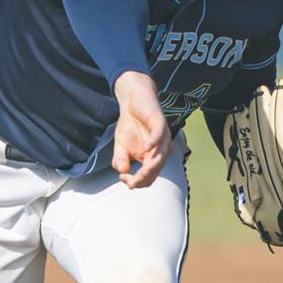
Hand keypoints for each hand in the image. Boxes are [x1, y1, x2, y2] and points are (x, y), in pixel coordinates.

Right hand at [111, 71, 171, 188]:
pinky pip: (159, 136)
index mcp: (151, 159)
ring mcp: (162, 138)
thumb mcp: (120, 146)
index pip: (149, 177)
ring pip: (160, 157)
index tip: (123, 179)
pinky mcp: (160, 123)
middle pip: (156, 171)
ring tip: (139, 174)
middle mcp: (160, 151)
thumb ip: (120, 160)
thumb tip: (122, 171)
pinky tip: (146, 148)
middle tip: (129, 180)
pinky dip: (154, 143)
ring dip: (150, 168)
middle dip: (143, 179)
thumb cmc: (129, 125)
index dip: (137, 182)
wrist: (131, 101)